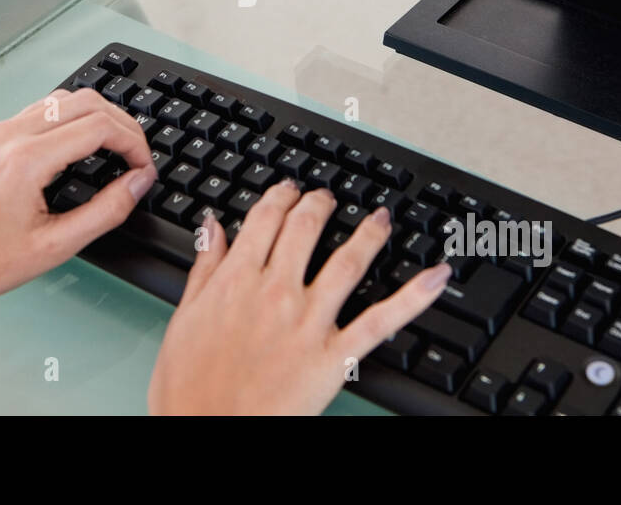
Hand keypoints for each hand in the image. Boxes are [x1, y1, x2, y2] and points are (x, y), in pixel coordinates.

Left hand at [0, 87, 155, 351]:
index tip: (144, 168)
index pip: (100, 126)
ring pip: (63, 99)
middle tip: (138, 155)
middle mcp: (12, 135)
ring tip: (116, 149)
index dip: (134, 144)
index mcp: (28, 159)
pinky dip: (72, 119)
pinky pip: (42, 111)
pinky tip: (81, 147)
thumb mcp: (53, 246)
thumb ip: (105, 212)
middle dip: (122, 124)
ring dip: (98, 116)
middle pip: (86, 101)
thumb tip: (137, 184)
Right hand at [147, 181, 450, 414]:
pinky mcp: (333, 356)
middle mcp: (275, 293)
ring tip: (380, 219)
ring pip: (347, 263)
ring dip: (368, 234)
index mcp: (237, 281)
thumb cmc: (190, 385)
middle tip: (328, 197)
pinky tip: (435, 276)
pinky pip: (381, 321)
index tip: (289, 189)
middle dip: (319, 205)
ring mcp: (308, 322)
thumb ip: (204, 268)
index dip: (281, 197)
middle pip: (305, 230)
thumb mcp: (185, 317)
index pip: (265, 221)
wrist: (207, 431)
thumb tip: (211, 227)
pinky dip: (413, 297)